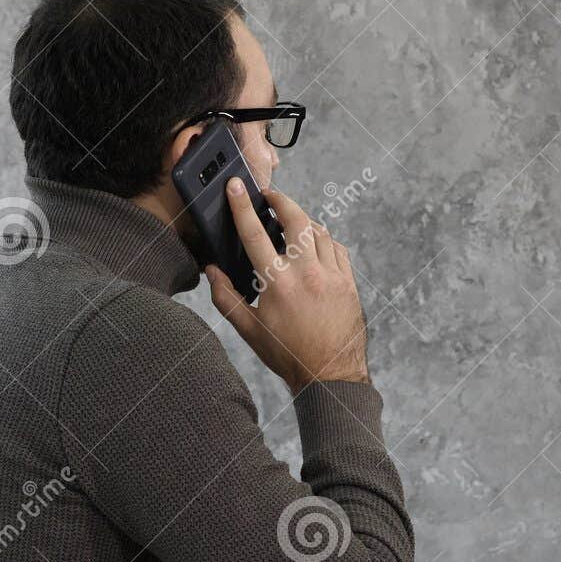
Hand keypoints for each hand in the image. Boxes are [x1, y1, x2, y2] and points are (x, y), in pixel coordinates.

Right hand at [205, 180, 369, 394]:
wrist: (331, 374)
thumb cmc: (289, 355)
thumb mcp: (249, 330)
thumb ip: (226, 297)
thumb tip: (211, 271)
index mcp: (278, 283)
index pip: (254, 233)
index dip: (242, 206)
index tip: (236, 187)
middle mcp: (307, 273)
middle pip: (295, 219)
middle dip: (281, 200)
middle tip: (270, 195)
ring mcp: (332, 275)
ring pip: (319, 231)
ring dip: (303, 221)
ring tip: (291, 222)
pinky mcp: (349, 282)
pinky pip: (337, 248)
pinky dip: (325, 240)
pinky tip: (316, 244)